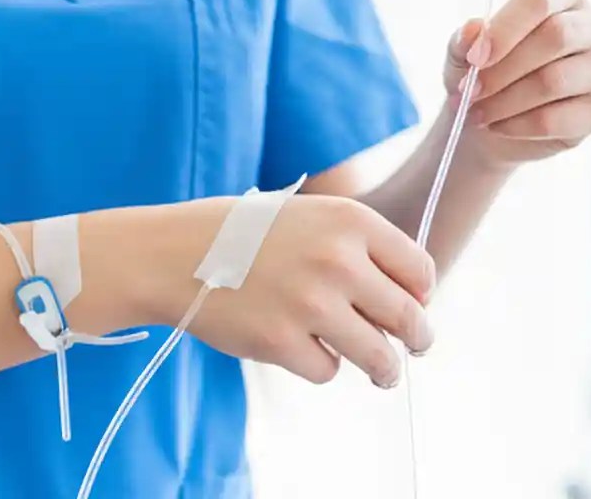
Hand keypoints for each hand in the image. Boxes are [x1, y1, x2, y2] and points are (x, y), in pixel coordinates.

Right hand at [159, 195, 435, 387]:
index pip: (418, 272)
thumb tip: (406, 299)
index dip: (420, 295)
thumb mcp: (305, 216)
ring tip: (382, 374)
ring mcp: (311, 304)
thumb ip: (355, 247)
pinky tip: (300, 347)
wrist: (170, 254)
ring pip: (379, 357)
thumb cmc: (239, 234)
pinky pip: (327, 371)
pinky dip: (319, 365)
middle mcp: (338, 260)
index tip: (414, 307)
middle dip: (418, 340)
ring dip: (384, 370)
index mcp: (350, 220)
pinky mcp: (282, 343)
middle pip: (408, 318)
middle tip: (415, 348)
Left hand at [444, 0, 590, 165]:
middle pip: (557, 36)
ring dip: (505, 101)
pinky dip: (517, 126)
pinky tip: (496, 126)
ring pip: (555, 81)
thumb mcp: (465, 51)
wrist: (491, 116)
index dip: (505, 28)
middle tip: (470, 89)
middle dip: (504, 68)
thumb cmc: (485, 69)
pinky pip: (557, 119)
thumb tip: (472, 30)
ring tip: (476, 111)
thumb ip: (465, 39)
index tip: (475, 56)